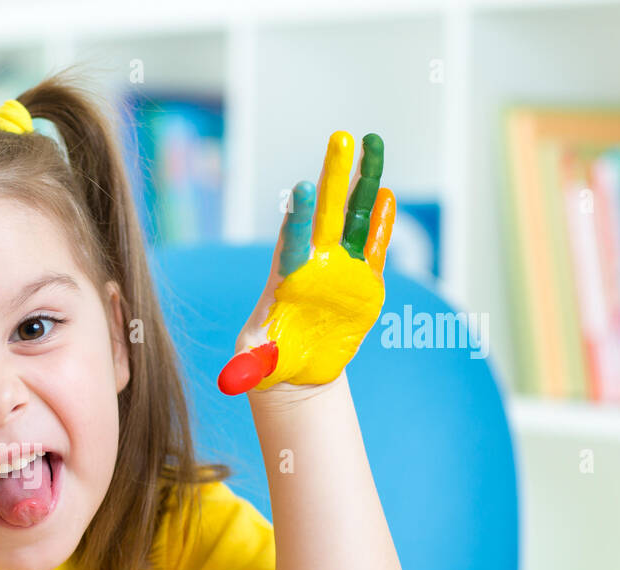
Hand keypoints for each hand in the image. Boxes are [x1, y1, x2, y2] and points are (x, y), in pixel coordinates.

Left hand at [218, 131, 394, 395]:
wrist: (298, 366)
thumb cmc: (270, 359)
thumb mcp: (255, 366)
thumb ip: (248, 368)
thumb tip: (231, 383)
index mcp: (285, 277)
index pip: (291, 240)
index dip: (296, 216)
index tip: (300, 187)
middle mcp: (314, 262)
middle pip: (325, 213)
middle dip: (334, 175)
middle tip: (342, 135)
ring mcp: (341, 267)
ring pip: (354, 219)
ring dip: (365, 182)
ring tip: (374, 142)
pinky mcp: (364, 279)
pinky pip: (374, 246)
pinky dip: (382, 223)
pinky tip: (388, 195)